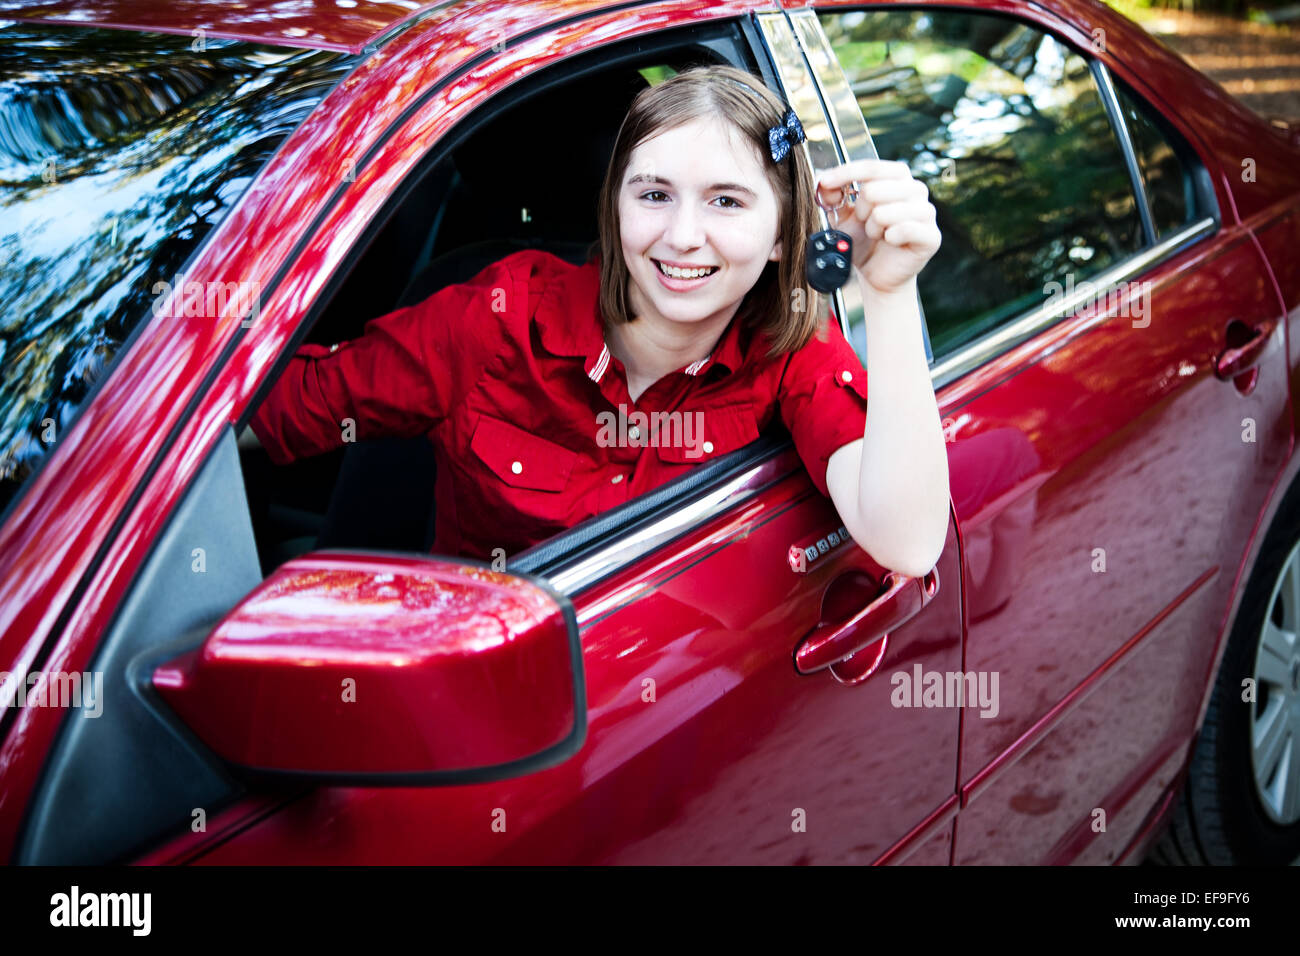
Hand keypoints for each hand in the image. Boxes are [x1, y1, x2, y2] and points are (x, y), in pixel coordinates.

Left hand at [815, 160, 940, 295]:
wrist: (877, 274)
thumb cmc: (864, 241)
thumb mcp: (842, 217)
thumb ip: (833, 198)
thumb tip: (824, 183)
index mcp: (897, 178)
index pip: (872, 167)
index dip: (846, 173)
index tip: (825, 182)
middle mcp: (915, 190)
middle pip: (873, 190)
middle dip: (860, 212)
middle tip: (865, 224)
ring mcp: (927, 212)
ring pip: (884, 212)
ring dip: (873, 228)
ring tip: (877, 235)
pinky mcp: (932, 236)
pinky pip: (903, 229)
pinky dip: (889, 238)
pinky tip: (891, 242)